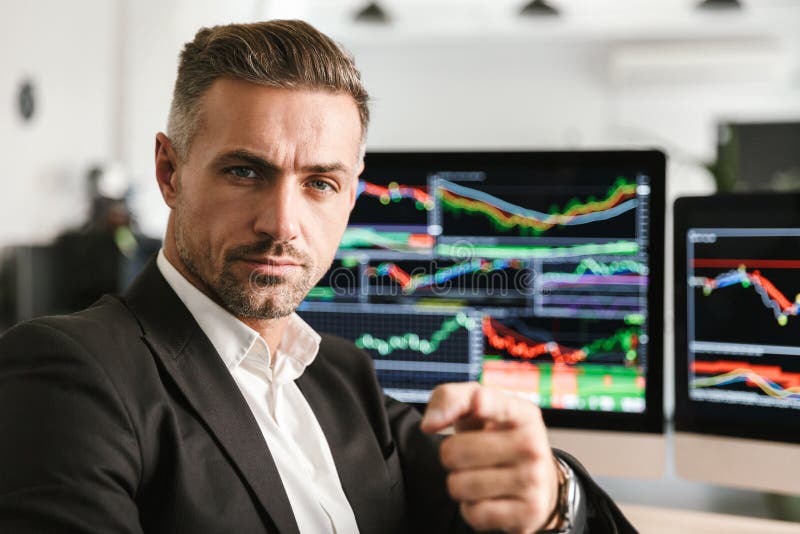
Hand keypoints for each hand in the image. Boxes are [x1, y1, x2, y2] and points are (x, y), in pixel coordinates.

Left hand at [421, 382, 559, 533]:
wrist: (538, 481)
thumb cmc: (496, 436)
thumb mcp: (477, 409)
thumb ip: (449, 399)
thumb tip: (429, 425)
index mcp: (522, 414)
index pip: (498, 405)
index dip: (483, 404)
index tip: (477, 404)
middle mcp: (532, 445)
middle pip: (454, 451)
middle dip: (451, 456)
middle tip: (472, 456)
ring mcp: (534, 480)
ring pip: (460, 485)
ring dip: (460, 484)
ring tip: (481, 476)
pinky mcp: (528, 513)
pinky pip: (474, 513)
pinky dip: (472, 508)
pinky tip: (490, 498)